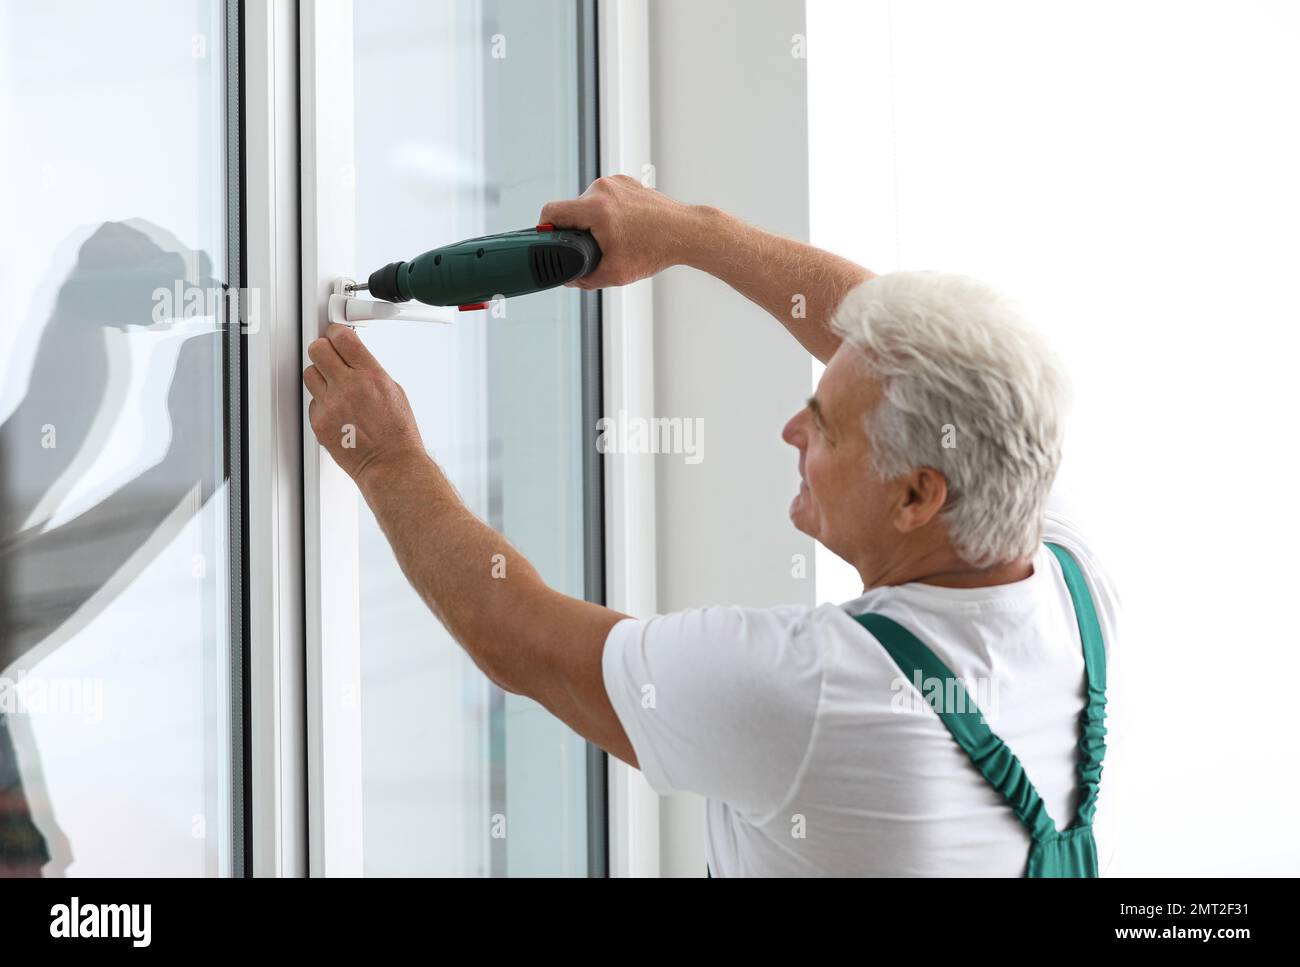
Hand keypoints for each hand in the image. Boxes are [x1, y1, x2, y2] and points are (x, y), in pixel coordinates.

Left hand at [303, 323, 427, 482]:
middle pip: (318, 349)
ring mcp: (331, 405)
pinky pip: (312, 401)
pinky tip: (337, 411)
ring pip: (309, 373)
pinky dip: (322, 403)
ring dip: (320, 375)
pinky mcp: (319, 422)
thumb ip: (370, 371)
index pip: (342, 338)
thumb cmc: (397, 434)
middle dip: (323, 349)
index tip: (336, 335)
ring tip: (333, 385)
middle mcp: (348, 386)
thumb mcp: (393, 391)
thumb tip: (355, 360)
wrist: (390, 464)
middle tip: (328, 355)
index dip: (336, 333)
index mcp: (371, 375)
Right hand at [539, 175, 701, 289]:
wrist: (686, 232)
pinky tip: (622, 228)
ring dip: (592, 222)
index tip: (547, 239)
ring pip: (588, 204)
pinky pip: (605, 198)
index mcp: (595, 208)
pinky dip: (607, 213)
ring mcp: (615, 182)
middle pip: (571, 210)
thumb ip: (584, 279)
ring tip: (612, 240)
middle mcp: (602, 189)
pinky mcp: (626, 181)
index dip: (544, 229)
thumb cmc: (655, 250)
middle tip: (589, 249)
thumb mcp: (615, 274)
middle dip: (575, 231)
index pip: (551, 211)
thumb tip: (568, 278)